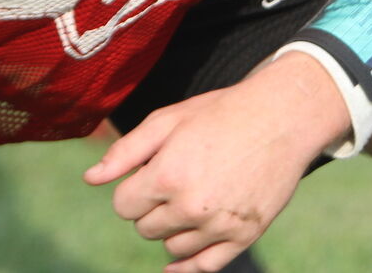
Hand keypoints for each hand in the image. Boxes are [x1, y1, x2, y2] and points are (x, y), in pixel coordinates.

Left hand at [84, 53, 347, 272]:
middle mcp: (191, 207)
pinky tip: (178, 261)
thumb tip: (90, 179)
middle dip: (151, 207)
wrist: (281, 118)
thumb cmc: (219, 114)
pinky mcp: (244, 236)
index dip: (131, 189)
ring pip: (172, 248)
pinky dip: (188, 265)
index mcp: (166, 176)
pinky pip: (205, 266)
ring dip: (172, 229)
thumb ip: (125, 152)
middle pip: (145, 228)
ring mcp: (219, 225)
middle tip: (174, 180)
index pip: (123, 206)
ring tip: (191, 198)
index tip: (147, 174)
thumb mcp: (167, 120)